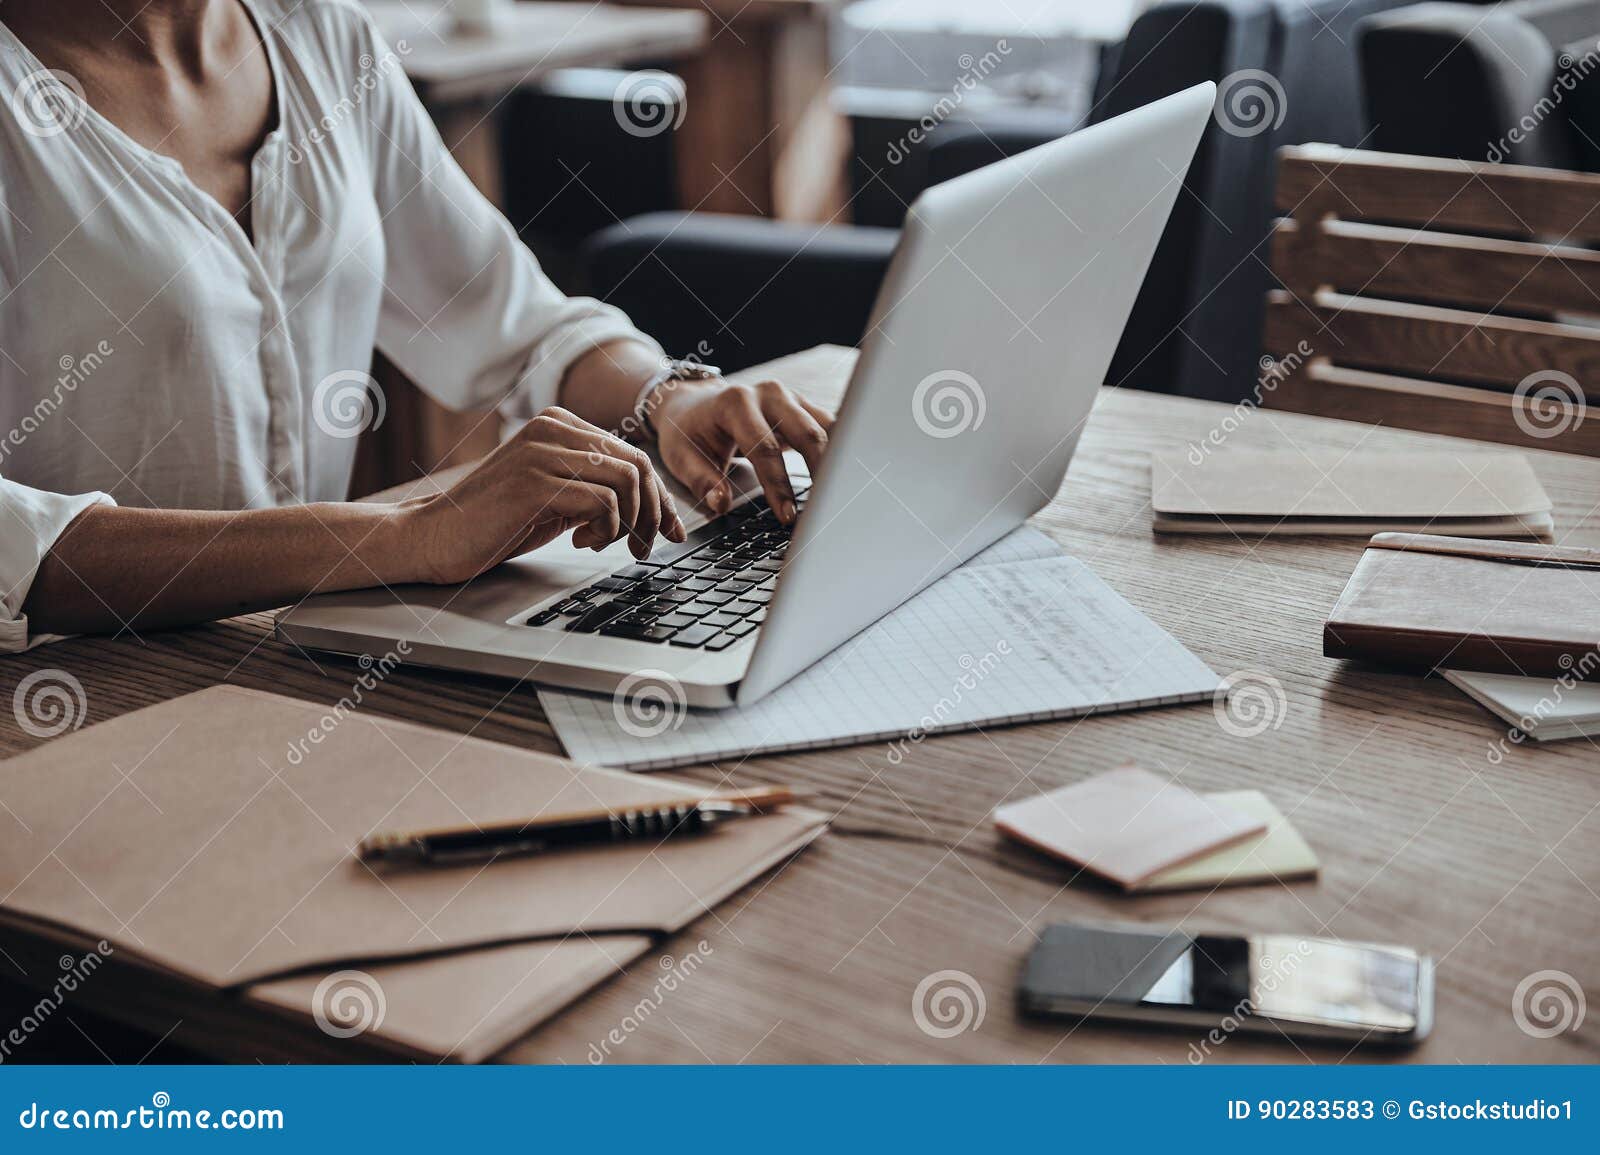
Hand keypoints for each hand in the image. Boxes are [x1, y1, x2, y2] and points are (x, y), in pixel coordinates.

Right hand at [401, 407, 685, 583]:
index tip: (670, 529)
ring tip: (610, 545)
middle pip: (638, 464)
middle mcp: (552, 428)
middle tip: (646, 547)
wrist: (434, 536)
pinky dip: (606, 529)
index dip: (660, 496)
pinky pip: (603, 502)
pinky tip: (581, 542)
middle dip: (654, 512)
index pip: (633, 454)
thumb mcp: (555, 496)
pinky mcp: (534, 484)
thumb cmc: (494, 521)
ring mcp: (542, 453)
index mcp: (559, 423)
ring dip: (631, 523)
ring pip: (627, 480)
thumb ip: (595, 487)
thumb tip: (654, 506)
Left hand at [650, 378, 833, 523]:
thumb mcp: (681, 456)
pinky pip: (830, 428)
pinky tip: (845, 478)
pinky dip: (839, 453)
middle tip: (824, 510)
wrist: (692, 404)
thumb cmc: (687, 432)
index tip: (787, 516)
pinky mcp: (802, 406)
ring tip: (841, 497)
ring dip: (837, 462)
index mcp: (735, 403)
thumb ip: (701, 480)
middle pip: (808, 433)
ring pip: (827, 428)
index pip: (765, 448)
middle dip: (820, 474)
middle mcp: (768, 394)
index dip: (778, 485)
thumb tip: (721, 504)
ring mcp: (789, 397)